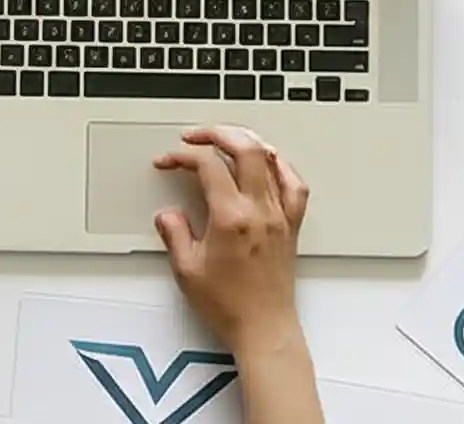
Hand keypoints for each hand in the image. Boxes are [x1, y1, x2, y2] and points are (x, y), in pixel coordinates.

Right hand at [152, 126, 309, 356]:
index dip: (183, 156)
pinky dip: (280, 165)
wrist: (264, 329)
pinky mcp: (291, 225)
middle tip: (195, 136)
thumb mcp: (187, 270)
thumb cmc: (230, 306)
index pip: (207, 166)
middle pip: (245, 148)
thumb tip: (169, 215)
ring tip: (226, 139)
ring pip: (271, 159)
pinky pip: (294, 183)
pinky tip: (268, 161)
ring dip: (246, 141)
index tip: (169, 161)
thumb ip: (175, 234)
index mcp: (231, 218)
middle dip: (216, 133)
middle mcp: (260, 211)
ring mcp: (280, 215)